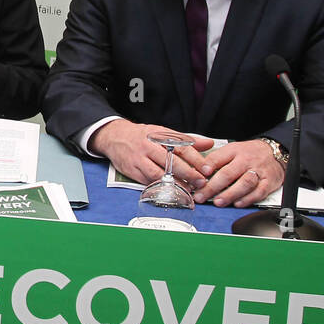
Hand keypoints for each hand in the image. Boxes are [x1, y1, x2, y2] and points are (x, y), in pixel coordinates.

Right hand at [89, 120, 212, 188]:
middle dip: (188, 173)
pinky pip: (147, 181)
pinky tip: (171, 190)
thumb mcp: (163, 132)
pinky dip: (160, 186)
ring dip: (174, 183)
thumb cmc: (142, 136)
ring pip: (158, 174)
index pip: (181, 147)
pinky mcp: (131, 171)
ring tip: (188, 189)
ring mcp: (138, 159)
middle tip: (201, 182)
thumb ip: (187, 140)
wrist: (114, 137)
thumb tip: (209, 143)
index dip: (196, 159)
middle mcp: (148, 147)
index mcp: (159, 135)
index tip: (207, 169)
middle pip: (170, 161)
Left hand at [193, 139, 284, 207]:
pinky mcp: (269, 182)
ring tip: (218, 202)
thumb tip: (196, 172)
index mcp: (234, 151)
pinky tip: (238, 203)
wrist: (275, 151)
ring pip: (244, 183)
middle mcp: (246, 160)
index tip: (196, 176)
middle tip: (201, 196)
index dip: (206, 167)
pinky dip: (248, 199)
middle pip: (228, 173)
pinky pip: (259, 191)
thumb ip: (215, 160)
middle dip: (213, 187)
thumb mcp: (231, 150)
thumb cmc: (249, 153)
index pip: (217, 158)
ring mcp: (258, 171)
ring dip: (230, 194)